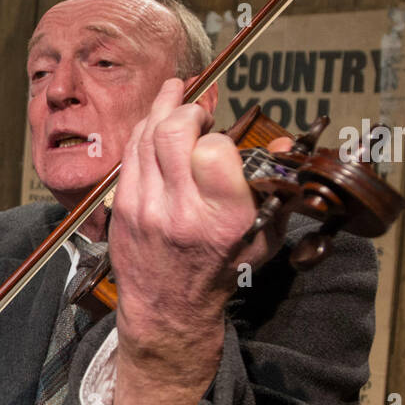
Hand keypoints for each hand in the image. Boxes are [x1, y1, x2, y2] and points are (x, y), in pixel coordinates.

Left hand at [111, 77, 291, 360]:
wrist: (168, 309)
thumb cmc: (222, 270)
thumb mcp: (263, 237)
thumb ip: (275, 189)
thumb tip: (281, 140)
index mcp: (223, 219)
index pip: (214, 151)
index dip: (218, 136)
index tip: (221, 142)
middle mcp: (181, 211)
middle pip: (173, 133)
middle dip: (188, 110)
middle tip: (199, 114)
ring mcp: (146, 208)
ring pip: (145, 136)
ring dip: (162, 109)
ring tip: (175, 95)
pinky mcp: (123, 207)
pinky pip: (129, 153)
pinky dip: (143, 131)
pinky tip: (155, 122)